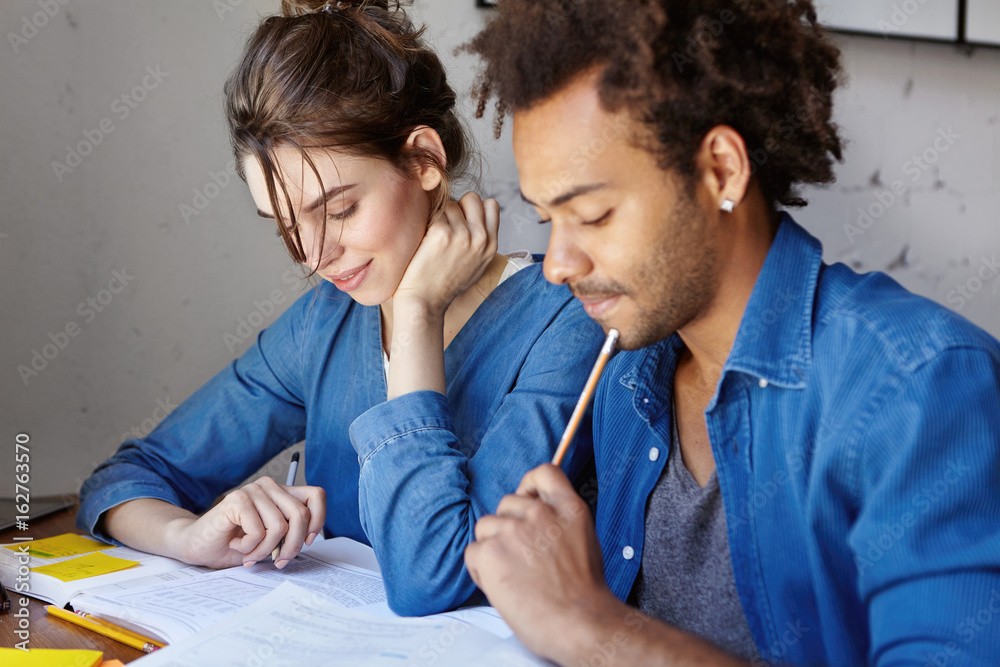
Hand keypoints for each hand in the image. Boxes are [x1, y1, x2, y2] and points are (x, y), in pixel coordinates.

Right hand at [168, 476, 325, 568]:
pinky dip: (249, 548)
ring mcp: (252, 491)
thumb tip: (308, 539)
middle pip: (301, 515)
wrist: (197, 546)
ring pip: (280, 527)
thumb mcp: (270, 540)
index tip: (307, 542)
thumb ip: (289, 533)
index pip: (316, 495)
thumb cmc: (234, 544)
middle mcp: (269, 486)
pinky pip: (258, 531)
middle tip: (278, 562)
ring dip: (265, 550)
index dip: (318, 520)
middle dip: (292, 546)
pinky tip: (235, 545)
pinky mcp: (237, 500)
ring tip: (250, 555)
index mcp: (281, 492)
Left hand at [393, 192, 499, 315]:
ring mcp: (462, 235)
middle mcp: (480, 239)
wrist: (424, 303)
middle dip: (458, 206)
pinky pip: (434, 212)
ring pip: (450, 204)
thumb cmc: (445, 284)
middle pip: (472, 197)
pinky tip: (424, 241)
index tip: (462, 220)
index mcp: (491, 246)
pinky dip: (427, 222)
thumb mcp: (475, 265)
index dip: (474, 208)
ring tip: (433, 239)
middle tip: (446, 225)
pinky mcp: (441, 233)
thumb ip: (481, 241)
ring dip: (440, 215)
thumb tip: (475, 215)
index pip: (491, 204)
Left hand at [465, 464, 616, 661]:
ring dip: (493, 548)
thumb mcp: (583, 540)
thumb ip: (559, 521)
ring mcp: (512, 530)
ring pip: (486, 527)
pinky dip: (481, 570)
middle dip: (508, 526)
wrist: (581, 624)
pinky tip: (502, 585)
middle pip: (507, 503)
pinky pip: (473, 552)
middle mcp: (539, 513)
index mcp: (568, 508)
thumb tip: (535, 518)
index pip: (542, 473)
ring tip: (514, 575)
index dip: (529, 485)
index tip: (527, 499)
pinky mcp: (490, 552)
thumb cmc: (584, 594)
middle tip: (522, 558)